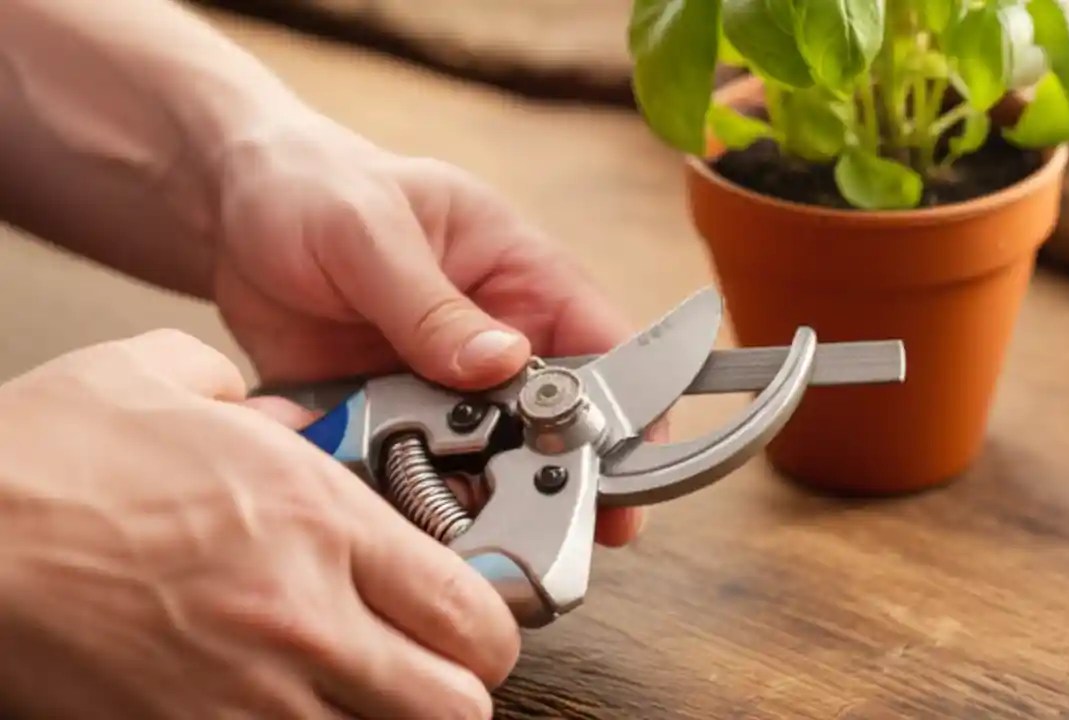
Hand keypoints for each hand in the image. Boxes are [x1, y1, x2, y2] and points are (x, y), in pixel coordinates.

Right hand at [0, 331, 517, 718]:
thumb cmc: (47, 458)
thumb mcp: (168, 378)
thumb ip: (259, 398)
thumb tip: (291, 419)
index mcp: (321, 522)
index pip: (474, 610)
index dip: (490, 627)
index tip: (473, 623)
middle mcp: (304, 617)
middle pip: (456, 705)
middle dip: (457, 692)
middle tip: (431, 671)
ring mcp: (249, 695)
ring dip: (385, 719)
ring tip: (361, 694)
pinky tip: (284, 709)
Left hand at [212, 109, 644, 546]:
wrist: (228, 213)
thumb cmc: (314, 188)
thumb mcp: (370, 232)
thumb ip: (431, 303)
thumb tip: (502, 363)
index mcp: (522, 276)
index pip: (605, 348)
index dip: (629, 414)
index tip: (624, 475)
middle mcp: (497, 340)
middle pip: (556, 426)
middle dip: (552, 482)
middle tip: (538, 530)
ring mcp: (445, 388)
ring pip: (489, 463)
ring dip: (474, 501)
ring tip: (454, 537)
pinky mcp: (391, 421)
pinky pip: (415, 475)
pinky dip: (405, 505)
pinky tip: (388, 523)